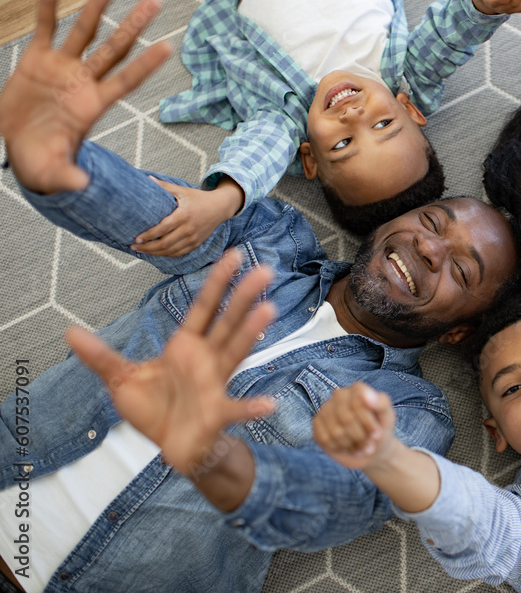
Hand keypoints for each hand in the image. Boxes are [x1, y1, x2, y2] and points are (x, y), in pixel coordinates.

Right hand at [0, 0, 170, 194]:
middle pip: (115, 47)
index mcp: (93, 106)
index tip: (169, 47)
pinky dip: (50, 3)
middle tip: (157, 1)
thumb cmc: (41, 163)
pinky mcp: (37, 60)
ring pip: (85, 29)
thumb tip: (83, 185)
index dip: (146, 64)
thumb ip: (69, 176)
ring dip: (100, 3)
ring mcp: (62, 68)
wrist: (17, 149)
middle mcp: (84, 81)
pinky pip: (45, 25)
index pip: (127, 80)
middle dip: (135, 24)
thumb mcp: (54, 173)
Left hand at [66, 250, 276, 475]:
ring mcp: (215, 384)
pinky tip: (269, 404)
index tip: (234, 256)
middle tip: (263, 271)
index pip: (204, 308)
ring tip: (268, 310)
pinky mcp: (216, 412)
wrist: (172, 446)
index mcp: (186, 347)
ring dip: (251, 332)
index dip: (218, 282)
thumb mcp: (122, 378)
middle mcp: (206, 360)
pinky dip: (252, 407)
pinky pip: (236, 409)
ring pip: (235, 352)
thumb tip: (70, 332)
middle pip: (227, 322)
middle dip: (244, 297)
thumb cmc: (156, 409)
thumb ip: (100, 356)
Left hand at [132, 177, 243, 256]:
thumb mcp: (182, 191)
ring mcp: (193, 238)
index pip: (163, 228)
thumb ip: (164, 186)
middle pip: (165, 243)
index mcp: (184, 215)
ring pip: (171, 251)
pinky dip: (167, 255)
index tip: (136, 238)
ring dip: (154, 253)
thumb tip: (146, 177)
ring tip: (141, 251)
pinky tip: (157, 253)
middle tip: (134, 246)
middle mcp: (189, 229)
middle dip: (147, 247)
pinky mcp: (196, 243)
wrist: (220, 207)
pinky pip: (179, 253)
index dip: (149, 235)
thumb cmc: (199, 198)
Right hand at [313, 383, 397, 470]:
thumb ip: (381, 403)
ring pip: (335, 431)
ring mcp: (326, 408)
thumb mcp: (387, 418)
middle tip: (369, 444)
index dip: (369, 424)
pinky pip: (325, 439)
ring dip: (351, 445)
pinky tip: (346, 446)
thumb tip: (366, 393)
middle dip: (360, 437)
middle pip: (346, 419)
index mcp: (357, 389)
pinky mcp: (317, 424)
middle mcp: (339, 394)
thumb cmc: (380, 430)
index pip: (358, 404)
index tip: (378, 434)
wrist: (371, 450)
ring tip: (359, 446)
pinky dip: (339, 448)